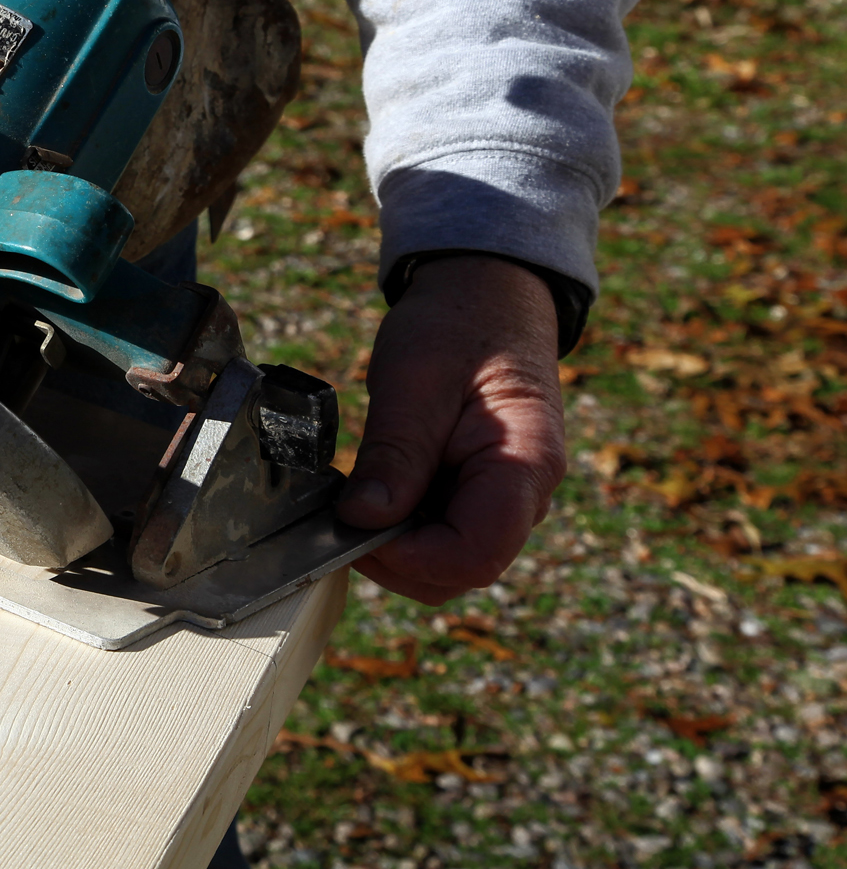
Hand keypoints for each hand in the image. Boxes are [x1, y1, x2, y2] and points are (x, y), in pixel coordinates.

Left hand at [334, 256, 565, 603]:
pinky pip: (439, 535)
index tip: (355, 527)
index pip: (475, 555)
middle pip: (459, 571)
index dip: (409, 557)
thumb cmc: (459, 327)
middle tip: (341, 513)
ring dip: (393, 545)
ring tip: (355, 495)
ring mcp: (503, 502)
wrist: (488, 297)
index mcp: (526, 466)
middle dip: (394, 558)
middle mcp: (527, 498)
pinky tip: (372, 491)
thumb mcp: (416, 381)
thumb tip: (362, 520)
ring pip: (446, 562)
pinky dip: (398, 528)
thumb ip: (396, 455)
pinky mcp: (477, 498)